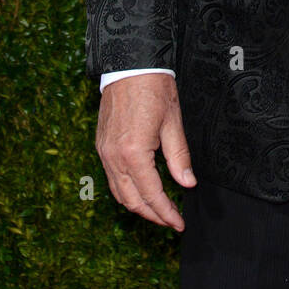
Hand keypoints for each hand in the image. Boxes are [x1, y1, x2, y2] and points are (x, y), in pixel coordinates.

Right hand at [95, 73, 195, 230]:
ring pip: (118, 192)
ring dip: (138, 205)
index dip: (166, 213)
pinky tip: (141, 190)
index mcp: (133, 153)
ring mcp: (103, 152)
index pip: (152, 194)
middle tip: (171, 221)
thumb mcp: (173, 122)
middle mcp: (113, 157)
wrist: (130, 64)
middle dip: (152, 215)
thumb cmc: (154, 88)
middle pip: (132, 200)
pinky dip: (126, 190)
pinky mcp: (101, 146)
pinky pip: (112, 178)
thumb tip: (187, 183)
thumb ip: (179, 157)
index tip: (179, 223)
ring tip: (158, 211)